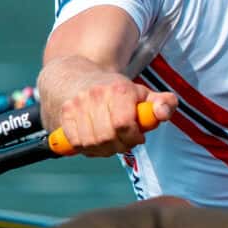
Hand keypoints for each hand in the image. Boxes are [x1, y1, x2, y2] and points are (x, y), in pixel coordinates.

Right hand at [49, 76, 176, 157]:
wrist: (79, 77)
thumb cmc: (116, 92)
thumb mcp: (143, 94)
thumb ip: (163, 104)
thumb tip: (163, 113)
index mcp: (119, 89)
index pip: (124, 124)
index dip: (132, 137)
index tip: (137, 137)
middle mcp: (96, 95)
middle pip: (107, 137)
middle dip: (119, 146)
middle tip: (124, 141)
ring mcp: (77, 104)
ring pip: (91, 143)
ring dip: (103, 150)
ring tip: (110, 142)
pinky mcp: (64, 114)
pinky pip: (76, 143)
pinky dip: (87, 149)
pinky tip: (94, 141)